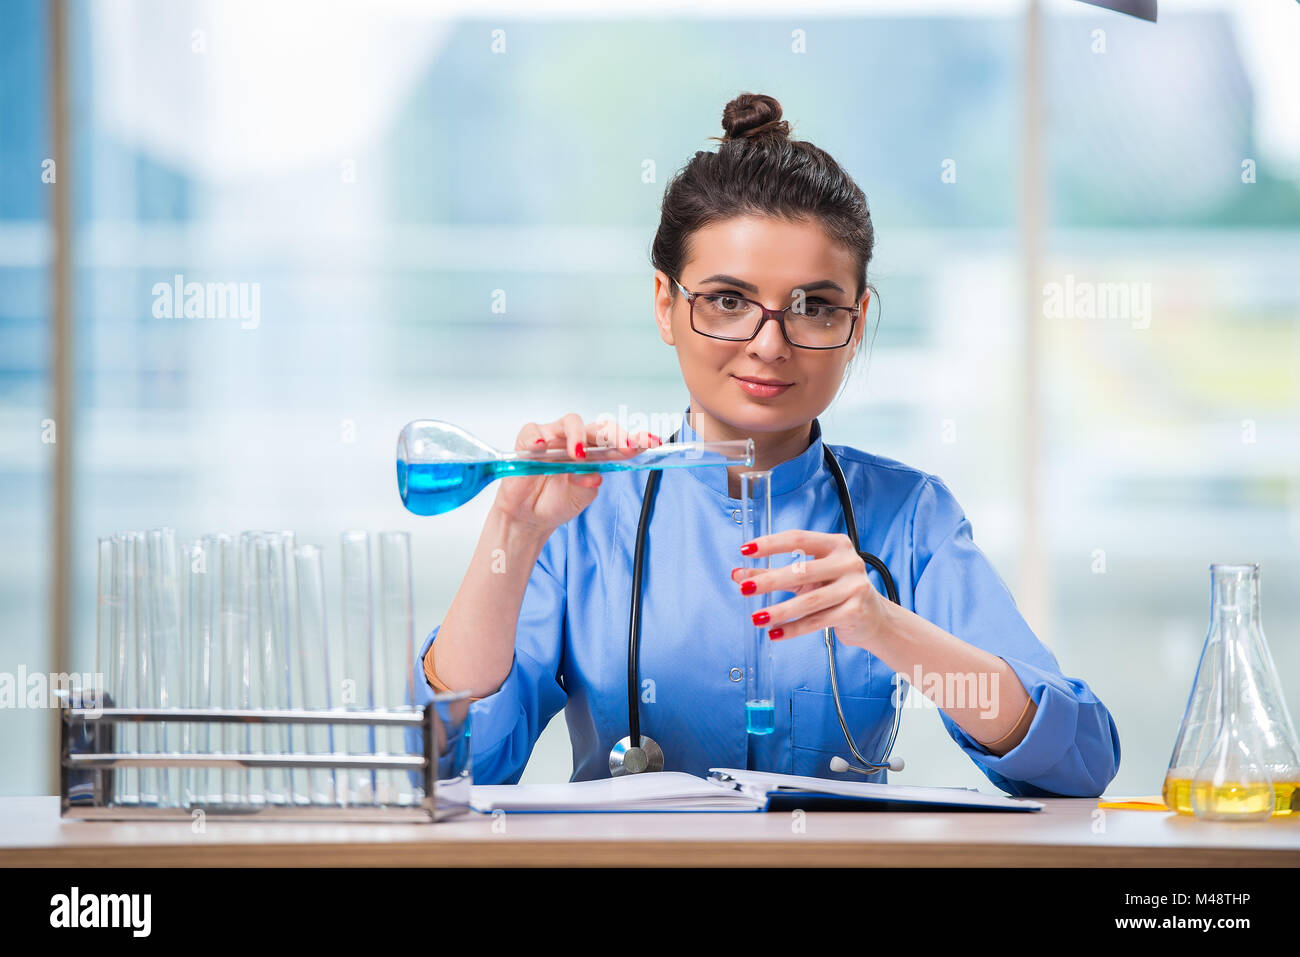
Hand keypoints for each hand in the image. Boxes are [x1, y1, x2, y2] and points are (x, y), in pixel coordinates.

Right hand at [492, 413, 661, 533]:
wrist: (530, 516)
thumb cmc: (557, 502)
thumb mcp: (580, 497)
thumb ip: (587, 485)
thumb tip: (594, 476)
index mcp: (595, 453)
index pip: (617, 443)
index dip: (634, 440)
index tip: (652, 442)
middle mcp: (577, 441)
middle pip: (598, 428)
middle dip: (614, 435)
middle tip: (624, 447)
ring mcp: (554, 438)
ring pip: (570, 422)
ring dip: (577, 436)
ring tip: (578, 454)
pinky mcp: (529, 441)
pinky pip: (533, 432)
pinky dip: (538, 437)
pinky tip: (542, 447)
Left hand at [730, 530, 888, 648]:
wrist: (873, 618)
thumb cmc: (836, 590)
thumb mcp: (805, 578)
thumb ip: (772, 573)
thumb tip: (738, 574)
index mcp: (836, 545)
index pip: (798, 538)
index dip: (771, 544)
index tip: (746, 550)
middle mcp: (848, 562)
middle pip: (801, 571)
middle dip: (769, 581)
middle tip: (744, 589)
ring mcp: (854, 587)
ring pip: (808, 600)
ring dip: (778, 611)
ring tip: (756, 618)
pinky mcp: (855, 611)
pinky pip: (817, 621)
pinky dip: (793, 629)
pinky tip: (775, 633)